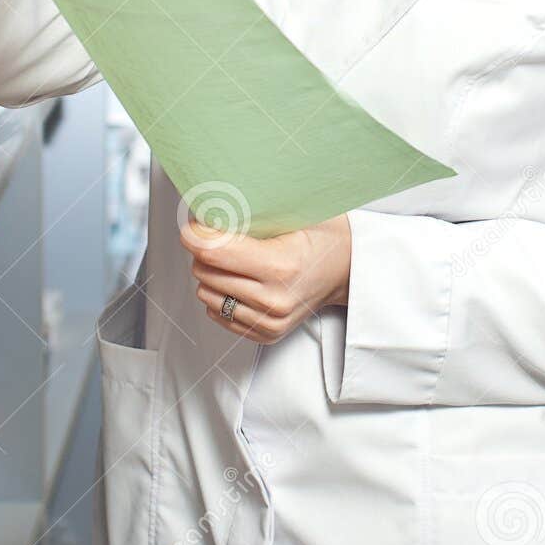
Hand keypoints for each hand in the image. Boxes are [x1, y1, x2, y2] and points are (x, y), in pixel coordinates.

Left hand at [180, 212, 351, 343]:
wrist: (349, 270)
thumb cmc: (324, 238)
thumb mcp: (292, 215)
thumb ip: (249, 214)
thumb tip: (206, 211)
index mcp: (280, 266)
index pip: (213, 253)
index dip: (195, 234)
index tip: (194, 225)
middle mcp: (273, 299)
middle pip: (205, 273)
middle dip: (206, 252)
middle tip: (220, 237)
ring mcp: (269, 321)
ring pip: (207, 295)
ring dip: (212, 275)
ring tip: (234, 260)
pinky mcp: (265, 333)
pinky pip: (218, 314)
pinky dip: (222, 295)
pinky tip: (240, 280)